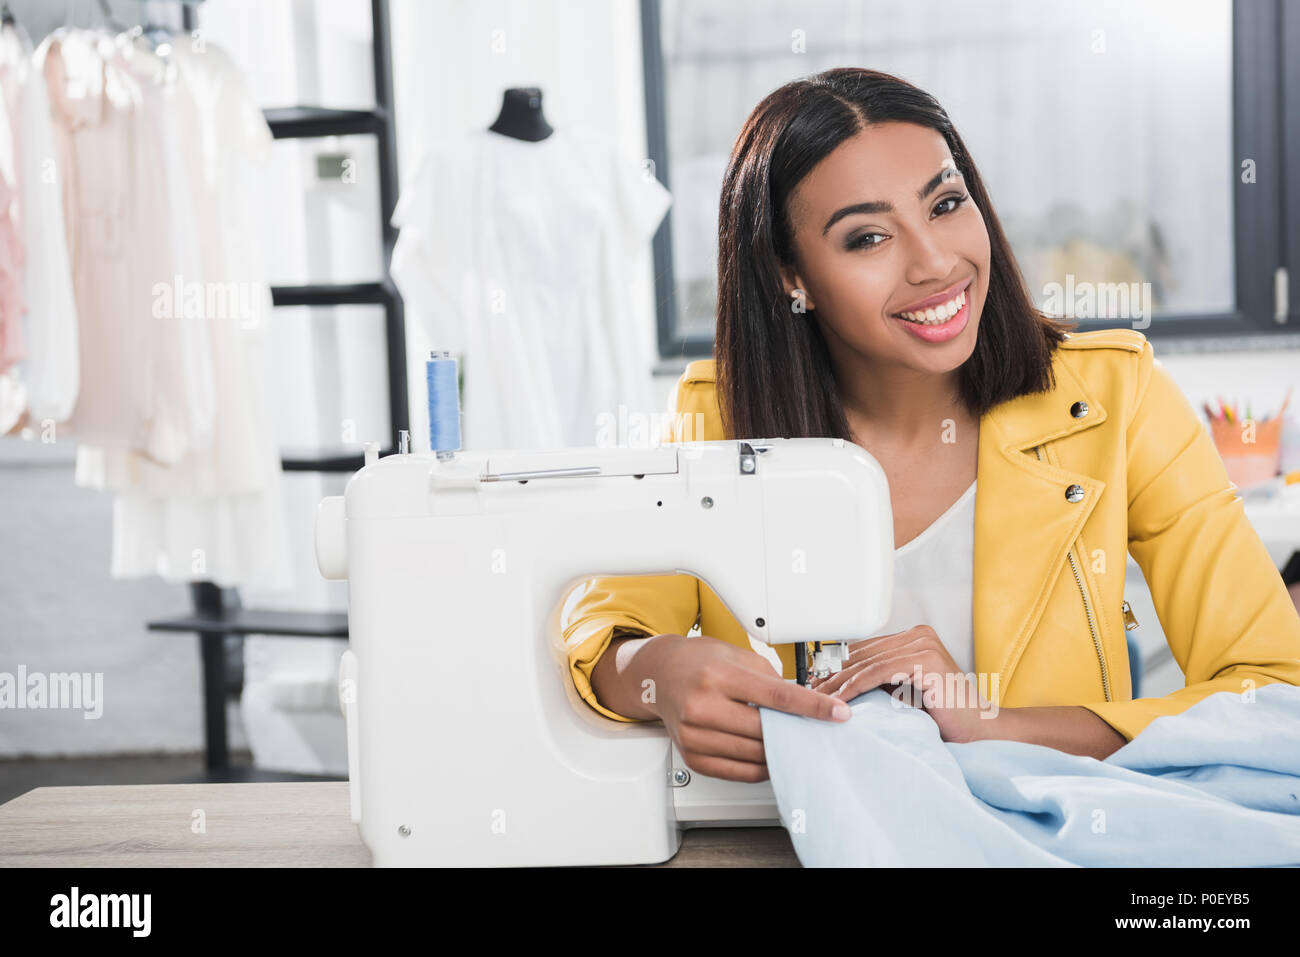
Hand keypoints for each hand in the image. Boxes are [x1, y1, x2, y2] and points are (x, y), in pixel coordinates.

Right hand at [635, 634, 852, 782]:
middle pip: (766, 730)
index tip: (838, 713)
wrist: (659, 675)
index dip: (813, 707)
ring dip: (780, 751)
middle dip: (796, 731)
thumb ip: (770, 679)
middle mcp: (702, 705)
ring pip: (754, 755)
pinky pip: (737, 772)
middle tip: (816, 729)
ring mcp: (694, 734)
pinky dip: (760, 767)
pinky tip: (769, 755)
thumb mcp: (737, 655)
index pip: (777, 695)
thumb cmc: (700, 662)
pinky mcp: (692, 756)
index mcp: (718, 675)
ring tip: (792, 741)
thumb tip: (804, 704)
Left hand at [808, 625, 988, 742]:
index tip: (815, 682)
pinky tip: (840, 699)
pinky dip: (855, 686)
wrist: (980, 731)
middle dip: (833, 673)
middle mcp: (919, 635)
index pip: (865, 648)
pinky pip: (878, 672)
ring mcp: (923, 644)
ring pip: (867, 662)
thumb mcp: (904, 690)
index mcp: (914, 637)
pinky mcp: (925, 659)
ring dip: (839, 682)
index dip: (837, 665)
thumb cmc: (944, 716)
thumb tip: (837, 681)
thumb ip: (880, 679)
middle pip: (863, 653)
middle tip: (810, 690)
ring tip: (819, 697)